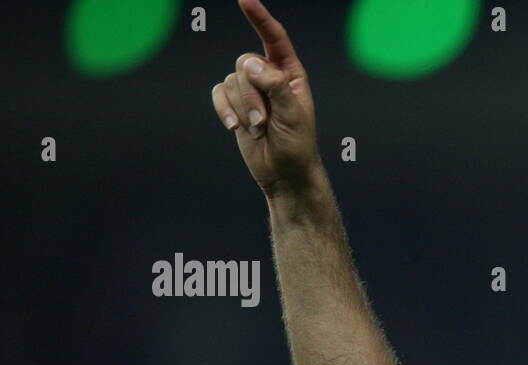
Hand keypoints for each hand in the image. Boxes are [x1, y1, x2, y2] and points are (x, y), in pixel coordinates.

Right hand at [210, 0, 320, 195]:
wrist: (283, 173)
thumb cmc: (297, 145)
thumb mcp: (293, 115)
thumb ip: (275, 86)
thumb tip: (252, 64)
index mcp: (290, 73)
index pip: (274, 37)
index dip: (259, 17)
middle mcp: (269, 75)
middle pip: (245, 63)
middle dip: (251, 94)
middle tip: (264, 122)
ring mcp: (250, 90)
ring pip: (231, 80)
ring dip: (242, 108)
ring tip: (258, 130)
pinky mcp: (234, 104)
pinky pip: (218, 93)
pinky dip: (225, 110)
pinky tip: (236, 128)